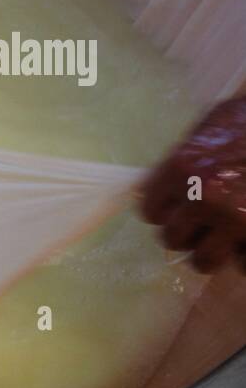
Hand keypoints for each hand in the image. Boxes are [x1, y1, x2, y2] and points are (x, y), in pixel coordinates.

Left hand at [141, 99, 245, 273]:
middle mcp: (202, 197)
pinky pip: (243, 266)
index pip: (150, 209)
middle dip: (190, 233)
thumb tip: (162, 181)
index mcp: (183, 167)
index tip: (180, 210)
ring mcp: (234, 221)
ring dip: (215, 252)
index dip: (166, 212)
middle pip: (172, 238)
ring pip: (203, 260)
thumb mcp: (219, 121)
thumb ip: (190, 152)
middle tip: (208, 224)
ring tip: (230, 237)